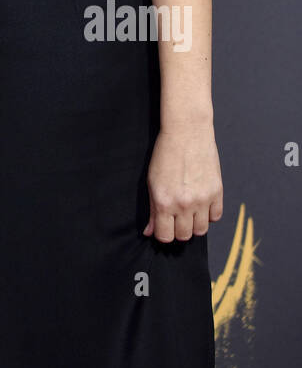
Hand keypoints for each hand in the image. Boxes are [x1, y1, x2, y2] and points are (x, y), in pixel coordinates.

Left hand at [143, 123, 222, 241]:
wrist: (187, 131)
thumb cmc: (165, 153)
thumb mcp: (152, 181)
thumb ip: (152, 209)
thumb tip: (150, 231)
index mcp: (164, 201)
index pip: (165, 236)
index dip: (163, 234)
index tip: (163, 227)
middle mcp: (184, 203)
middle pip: (184, 236)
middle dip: (178, 230)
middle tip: (176, 218)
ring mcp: (202, 199)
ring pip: (201, 230)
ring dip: (194, 224)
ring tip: (189, 211)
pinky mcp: (217, 192)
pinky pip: (216, 216)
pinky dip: (208, 214)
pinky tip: (201, 204)